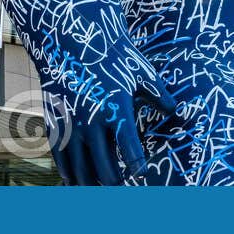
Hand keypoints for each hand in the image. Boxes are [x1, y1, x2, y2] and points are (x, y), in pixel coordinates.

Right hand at [48, 53, 177, 185]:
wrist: (73, 41)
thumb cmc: (113, 57)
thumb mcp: (142, 74)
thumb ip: (159, 96)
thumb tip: (177, 111)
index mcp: (117, 111)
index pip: (131, 151)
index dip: (138, 167)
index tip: (142, 177)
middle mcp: (92, 123)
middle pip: (104, 167)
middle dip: (114, 182)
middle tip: (122, 191)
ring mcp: (71, 125)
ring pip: (80, 167)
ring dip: (90, 183)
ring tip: (99, 192)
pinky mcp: (56, 122)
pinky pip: (60, 156)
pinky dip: (67, 172)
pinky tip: (73, 181)